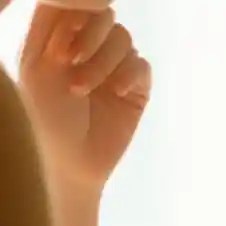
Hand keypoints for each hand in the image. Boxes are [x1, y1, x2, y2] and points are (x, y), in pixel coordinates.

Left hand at [17, 2, 150, 191]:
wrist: (68, 161)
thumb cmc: (42, 115)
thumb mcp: (35, 63)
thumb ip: (51, 23)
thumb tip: (84, 0)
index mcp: (59, 36)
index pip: (75, 6)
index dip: (74, 17)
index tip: (57, 46)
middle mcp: (89, 45)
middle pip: (104, 14)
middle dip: (89, 36)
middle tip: (69, 61)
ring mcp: (114, 65)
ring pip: (123, 38)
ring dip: (103, 63)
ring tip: (82, 89)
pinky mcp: (136, 86)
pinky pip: (141, 64)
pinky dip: (128, 76)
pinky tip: (115, 94)